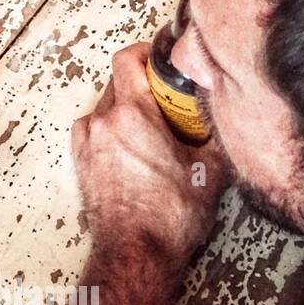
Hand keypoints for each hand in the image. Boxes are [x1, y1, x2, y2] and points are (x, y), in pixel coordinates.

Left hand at [71, 42, 229, 267]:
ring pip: (103, 108)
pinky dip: (109, 131)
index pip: (128, 59)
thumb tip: (223, 113)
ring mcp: (86, 145)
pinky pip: (92, 132)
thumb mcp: (209, 170)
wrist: (137, 253)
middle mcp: (102, 124)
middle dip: (142, 85)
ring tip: (152, 128)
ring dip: (124, 109)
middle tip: (168, 100)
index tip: (161, 57)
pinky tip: (131, 147)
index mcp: (132, 115)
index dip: (146, 51)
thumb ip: (214, 133)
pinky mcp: (80, 164)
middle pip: (117, 82)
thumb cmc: (169, 217)